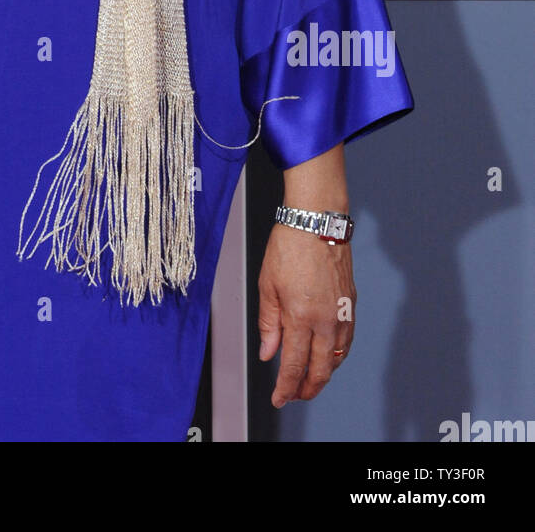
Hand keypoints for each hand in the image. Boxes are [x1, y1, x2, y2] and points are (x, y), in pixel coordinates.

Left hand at [257, 222, 354, 406]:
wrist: (317, 221)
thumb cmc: (289, 247)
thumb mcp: (267, 285)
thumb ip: (269, 323)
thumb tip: (268, 353)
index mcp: (300, 316)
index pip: (294, 365)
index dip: (286, 388)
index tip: (279, 398)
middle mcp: (326, 320)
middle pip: (320, 370)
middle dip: (307, 389)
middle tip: (294, 396)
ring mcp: (342, 313)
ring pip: (336, 359)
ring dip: (323, 375)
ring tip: (308, 380)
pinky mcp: (351, 304)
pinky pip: (346, 341)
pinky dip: (336, 356)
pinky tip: (327, 356)